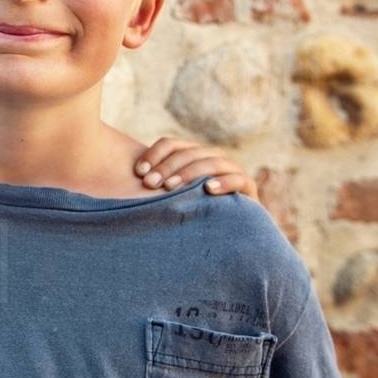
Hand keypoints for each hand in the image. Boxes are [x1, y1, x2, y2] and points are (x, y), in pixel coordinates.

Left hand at [134, 137, 257, 200]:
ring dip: (190, 173)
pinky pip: (239, 179)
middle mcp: (213, 157)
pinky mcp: (249, 188)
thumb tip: (129, 177)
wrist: (231, 233)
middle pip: (189, 152)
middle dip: (167, 167)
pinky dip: (224, 182)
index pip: (172, 144)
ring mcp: (233, 170)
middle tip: (150, 183)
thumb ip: (158, 183)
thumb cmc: (192, 211)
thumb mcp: (172, 195)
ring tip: (171, 187)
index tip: (138, 172)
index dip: (154, 154)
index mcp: (194, 154)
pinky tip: (208, 189)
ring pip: (212, 162)